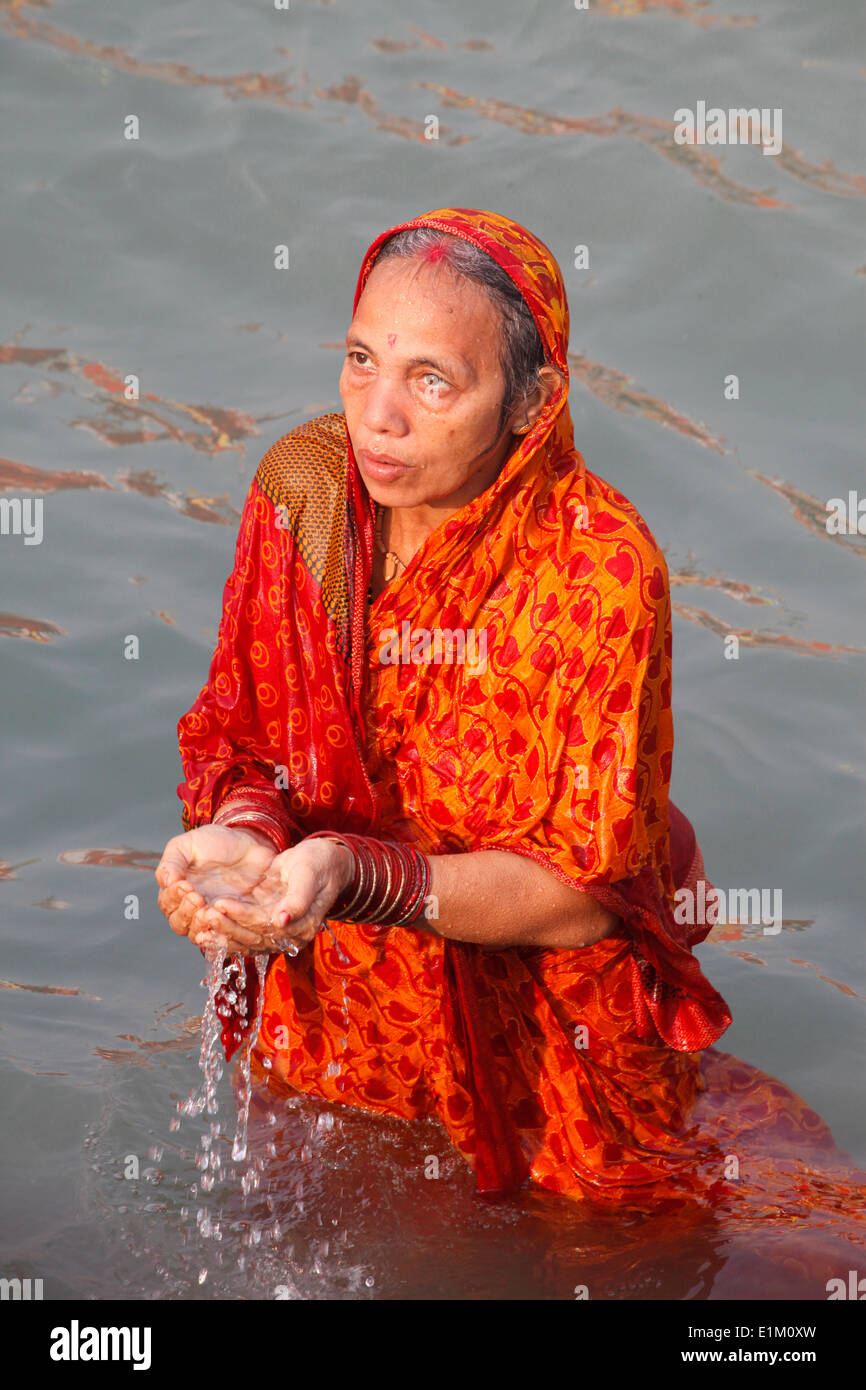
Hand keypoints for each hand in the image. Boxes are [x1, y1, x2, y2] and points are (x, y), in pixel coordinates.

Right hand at [155, 823, 276, 946]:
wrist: (251, 845)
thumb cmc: (217, 843)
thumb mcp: (191, 845)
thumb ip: (173, 861)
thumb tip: (165, 881)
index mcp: (178, 890)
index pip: (167, 903)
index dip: (173, 897)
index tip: (185, 885)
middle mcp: (193, 908)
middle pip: (179, 923)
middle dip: (186, 913)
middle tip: (197, 897)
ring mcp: (213, 917)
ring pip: (198, 934)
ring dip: (200, 925)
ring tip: (209, 910)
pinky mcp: (233, 921)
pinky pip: (223, 937)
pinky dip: (220, 935)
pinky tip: (223, 924)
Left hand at [192, 836, 354, 956]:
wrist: (322, 862)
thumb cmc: (318, 864)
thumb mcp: (309, 874)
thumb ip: (298, 899)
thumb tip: (282, 920)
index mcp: (303, 926)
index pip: (267, 926)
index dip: (243, 917)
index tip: (221, 904)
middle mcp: (290, 936)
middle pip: (253, 938)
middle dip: (227, 927)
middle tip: (204, 914)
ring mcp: (277, 934)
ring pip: (245, 941)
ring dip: (221, 934)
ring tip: (199, 924)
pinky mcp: (265, 927)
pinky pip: (243, 936)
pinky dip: (224, 934)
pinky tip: (204, 929)